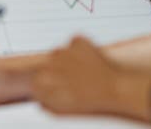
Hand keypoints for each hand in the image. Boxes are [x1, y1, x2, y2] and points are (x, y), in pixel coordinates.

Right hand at [30, 36, 150, 119]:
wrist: (117, 89)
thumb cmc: (91, 102)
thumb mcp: (62, 109)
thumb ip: (45, 101)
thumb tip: (39, 96)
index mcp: (42, 81)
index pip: (34, 79)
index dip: (43, 84)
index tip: (51, 87)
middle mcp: (48, 63)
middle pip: (48, 64)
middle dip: (58, 71)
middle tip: (74, 81)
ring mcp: (63, 50)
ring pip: (61, 53)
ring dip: (69, 60)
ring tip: (85, 73)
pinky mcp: (77, 40)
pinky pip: (74, 43)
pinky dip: (81, 49)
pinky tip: (90, 61)